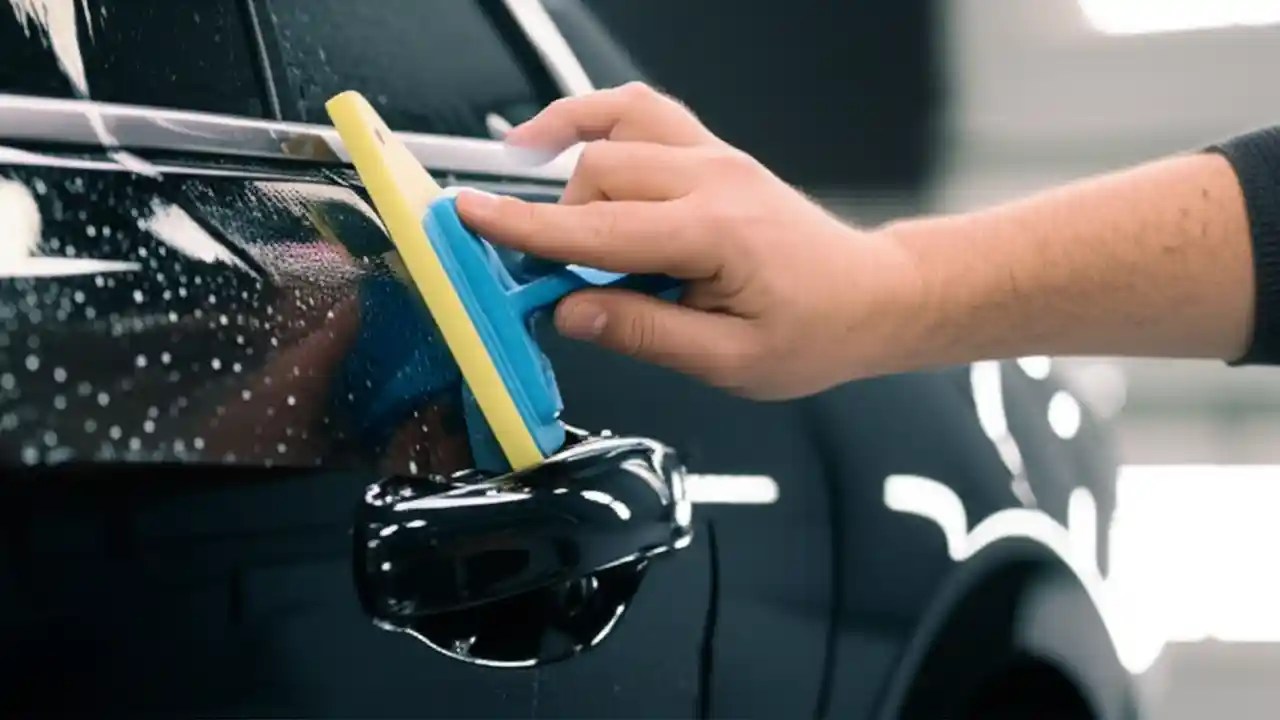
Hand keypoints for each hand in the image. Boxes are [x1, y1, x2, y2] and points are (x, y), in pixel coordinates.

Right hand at [456, 83, 924, 399]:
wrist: (869, 296)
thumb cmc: (816, 330)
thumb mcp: (730, 361)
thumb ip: (645, 332)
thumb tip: (571, 311)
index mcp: (716, 232)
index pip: (598, 228)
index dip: (525, 229)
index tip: (469, 220)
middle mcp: (712, 179)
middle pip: (596, 178)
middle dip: (554, 227)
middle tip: (544, 282)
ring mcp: (713, 157)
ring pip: (610, 136)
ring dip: (568, 174)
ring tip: (541, 215)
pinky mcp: (711, 153)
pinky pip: (640, 114)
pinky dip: (592, 119)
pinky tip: (557, 139)